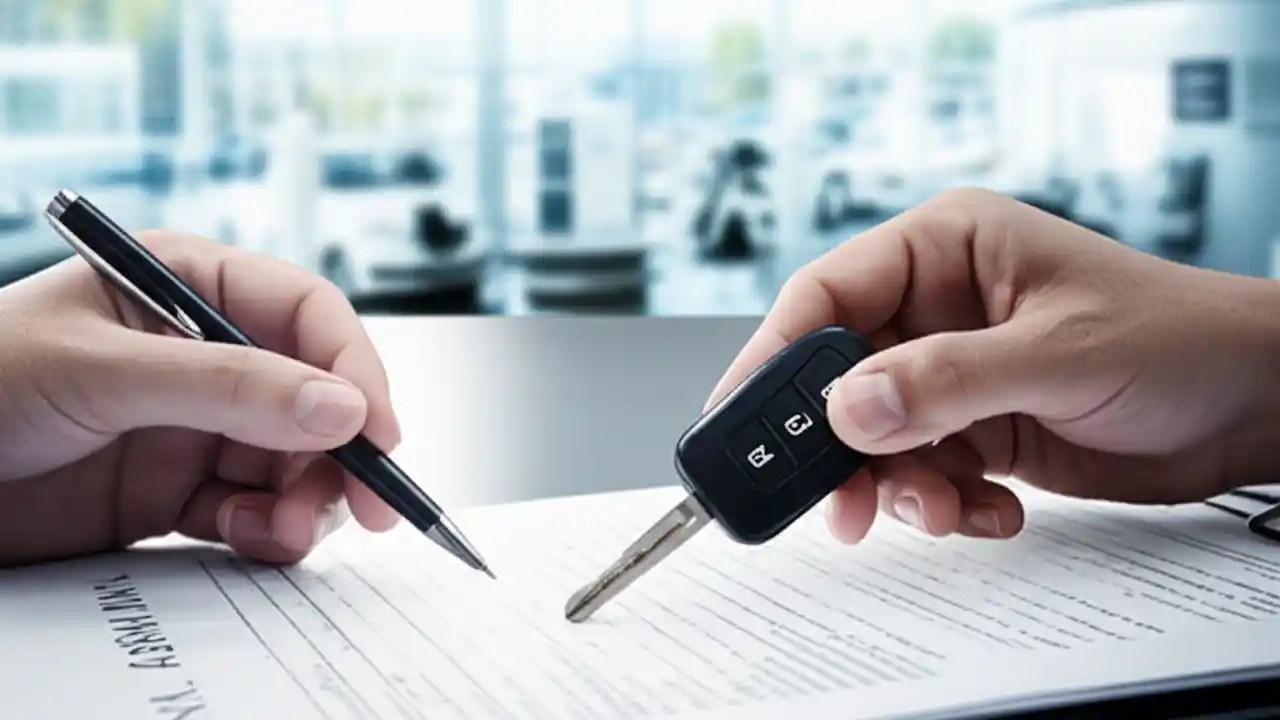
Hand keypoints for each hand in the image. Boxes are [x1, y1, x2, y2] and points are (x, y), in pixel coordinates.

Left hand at [0, 232, 400, 565]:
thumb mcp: (101, 372)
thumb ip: (226, 387)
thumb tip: (342, 407)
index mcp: (187, 288)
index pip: (306, 316)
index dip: (355, 370)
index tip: (379, 431)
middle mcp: (204, 355)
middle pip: (315, 397)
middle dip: (343, 451)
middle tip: (369, 506)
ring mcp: (195, 425)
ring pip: (295, 461)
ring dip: (309, 499)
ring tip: (285, 532)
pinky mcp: (177, 490)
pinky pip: (253, 510)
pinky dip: (267, 531)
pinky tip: (247, 538)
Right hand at [709, 189, 1279, 543]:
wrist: (1252, 408)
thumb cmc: (1177, 339)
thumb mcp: (1055, 354)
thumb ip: (944, 382)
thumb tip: (846, 408)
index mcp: (944, 249)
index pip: (827, 295)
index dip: (776, 355)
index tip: (742, 417)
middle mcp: (936, 309)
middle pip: (838, 376)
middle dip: (836, 444)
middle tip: (833, 499)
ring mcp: (952, 373)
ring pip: (873, 437)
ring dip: (896, 486)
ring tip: (940, 511)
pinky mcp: (974, 429)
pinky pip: (920, 473)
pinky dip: (943, 504)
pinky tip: (992, 510)